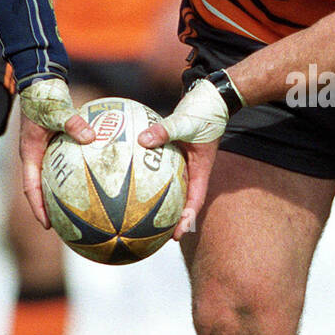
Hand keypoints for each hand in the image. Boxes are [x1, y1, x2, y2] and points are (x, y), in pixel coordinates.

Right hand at [19, 77, 95, 227]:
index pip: (30, 188)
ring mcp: (45, 150)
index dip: (38, 207)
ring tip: (82, 212)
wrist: (40, 79)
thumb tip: (90, 137)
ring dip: (64, 194)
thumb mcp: (56, 110)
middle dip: (52, 208)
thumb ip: (71, 123)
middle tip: (67, 226)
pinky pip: (66, 164)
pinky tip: (97, 180)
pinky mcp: (56, 143)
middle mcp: (36, 155)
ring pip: (54, 178)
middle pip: (42, 189)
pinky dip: (77, 174)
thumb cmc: (44, 96)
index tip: (47, 225)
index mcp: (30, 153)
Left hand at [139, 78, 229, 235]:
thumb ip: (166, 131)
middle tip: (152, 237)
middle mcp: (191, 171)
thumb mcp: (186, 121)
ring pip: (168, 188)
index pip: (194, 202)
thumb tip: (143, 140)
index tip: (175, 236)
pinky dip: (145, 177)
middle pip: (179, 201)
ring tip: (135, 218)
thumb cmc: (204, 110)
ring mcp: (182, 164)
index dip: (185, 221)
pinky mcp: (172, 154)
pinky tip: (125, 181)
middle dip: (168, 220)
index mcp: (201, 170)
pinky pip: (157, 170)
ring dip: (155, 203)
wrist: (209, 96)